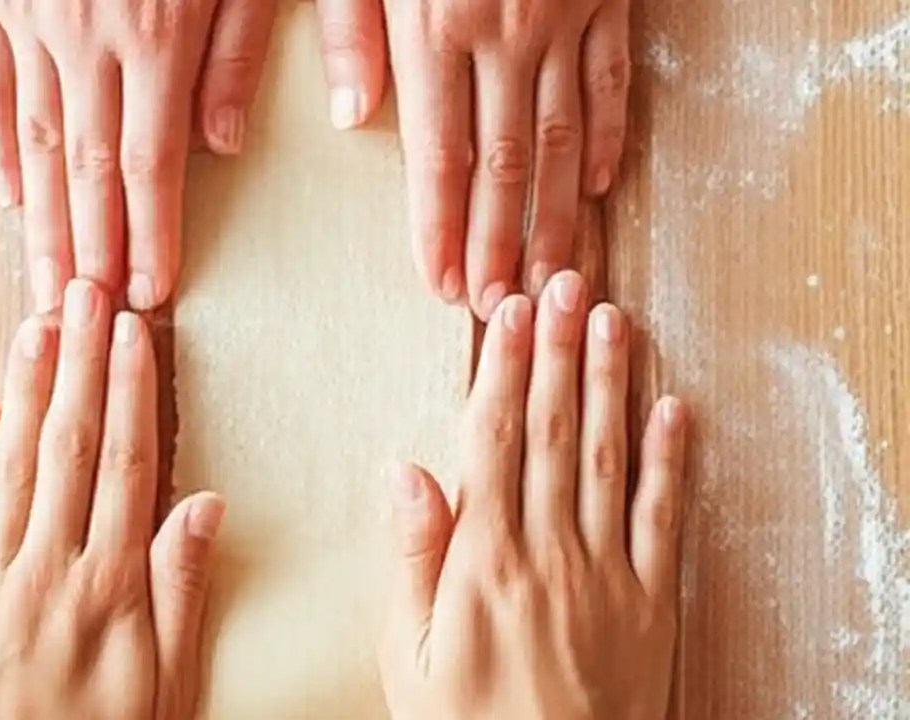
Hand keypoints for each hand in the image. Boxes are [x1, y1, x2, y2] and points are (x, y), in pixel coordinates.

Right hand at [0, 0, 276, 310]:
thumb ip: (237, 46)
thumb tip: (227, 141)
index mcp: (156, 31)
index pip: (151, 164)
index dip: (149, 235)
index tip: (149, 289)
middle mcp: (85, 34)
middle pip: (88, 169)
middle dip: (91, 250)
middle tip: (91, 309)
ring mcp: (31, 17)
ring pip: (36, 141)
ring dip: (43, 220)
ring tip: (49, 281)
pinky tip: (10, 195)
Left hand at [0, 281, 224, 718]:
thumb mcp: (163, 684)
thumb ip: (181, 589)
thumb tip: (206, 503)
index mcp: (110, 587)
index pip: (125, 464)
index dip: (131, 391)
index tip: (132, 334)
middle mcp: (48, 569)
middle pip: (68, 446)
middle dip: (79, 362)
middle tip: (84, 293)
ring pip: (10, 465)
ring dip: (25, 388)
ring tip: (38, 324)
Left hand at [314, 0, 629, 317]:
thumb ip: (350, 28)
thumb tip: (348, 115)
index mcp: (433, 25)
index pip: (438, 156)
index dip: (440, 228)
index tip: (441, 283)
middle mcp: (503, 31)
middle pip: (503, 164)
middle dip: (497, 244)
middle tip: (493, 302)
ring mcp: (561, 16)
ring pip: (561, 136)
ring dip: (555, 214)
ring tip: (547, 274)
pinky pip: (610, 80)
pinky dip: (607, 139)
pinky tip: (597, 188)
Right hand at [379, 270, 687, 719]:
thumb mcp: (407, 654)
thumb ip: (410, 559)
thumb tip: (404, 472)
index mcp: (483, 558)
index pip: (495, 440)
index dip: (503, 369)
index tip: (509, 314)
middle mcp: (549, 551)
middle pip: (556, 431)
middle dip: (559, 350)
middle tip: (565, 283)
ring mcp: (607, 573)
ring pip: (610, 458)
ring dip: (610, 382)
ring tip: (611, 320)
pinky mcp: (652, 602)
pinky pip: (665, 518)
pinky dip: (672, 460)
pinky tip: (673, 407)